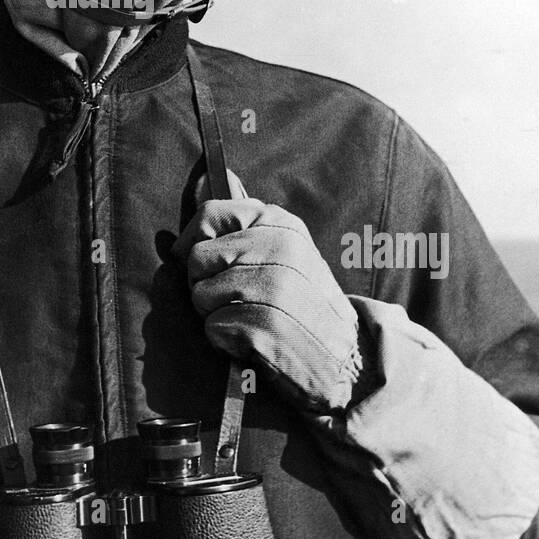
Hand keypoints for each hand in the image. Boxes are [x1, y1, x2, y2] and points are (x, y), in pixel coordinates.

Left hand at [172, 185, 362, 413]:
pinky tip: (253, 340)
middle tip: (236, 299)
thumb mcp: (286, 249)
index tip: (201, 260)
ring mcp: (272, 286)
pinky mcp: (263, 325)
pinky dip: (225, 340)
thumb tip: (200, 179)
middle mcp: (278, 248)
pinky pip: (212, 327)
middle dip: (204, 283)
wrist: (345, 359)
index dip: (194, 239)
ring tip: (250, 318)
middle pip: (198, 257)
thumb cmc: (304, 303)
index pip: (211, 213)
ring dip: (215, 314)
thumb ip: (244, 221)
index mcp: (282, 224)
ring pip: (200, 294)